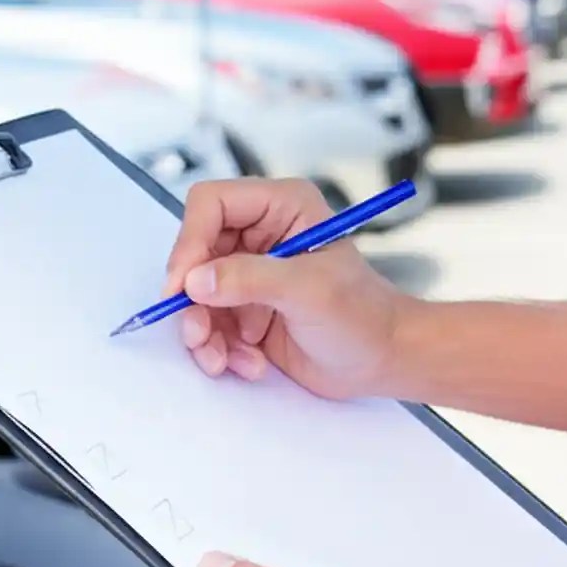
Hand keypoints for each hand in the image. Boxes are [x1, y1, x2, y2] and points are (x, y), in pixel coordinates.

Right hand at [164, 178, 415, 399]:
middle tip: (198, 332)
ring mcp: (248, 273)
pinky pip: (207, 323)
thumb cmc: (364, 317)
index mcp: (280, 207)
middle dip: (193, 300)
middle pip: (194, 254)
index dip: (190, 241)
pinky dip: (219, 348)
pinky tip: (249, 363)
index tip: (184, 285)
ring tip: (223, 359)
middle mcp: (259, 235)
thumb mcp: (309, 291)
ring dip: (203, 332)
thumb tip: (195, 280)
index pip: (210, 204)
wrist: (383, 361)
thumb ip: (250, 279)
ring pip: (194, 295)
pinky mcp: (243, 308)